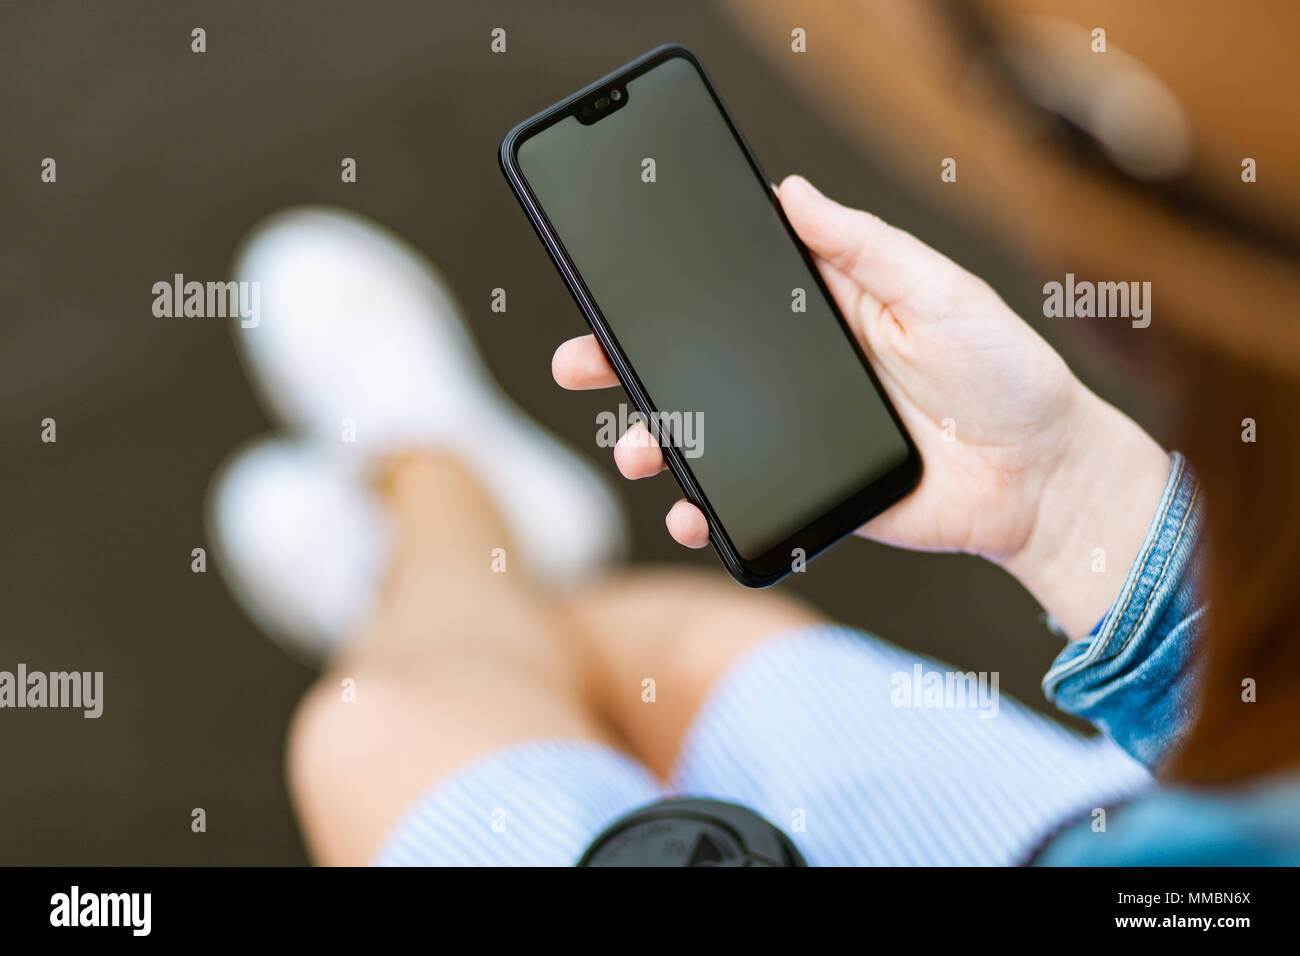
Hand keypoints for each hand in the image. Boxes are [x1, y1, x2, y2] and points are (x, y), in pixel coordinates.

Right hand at [552, 175, 1169, 633]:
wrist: (1044, 479)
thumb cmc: (1007, 374)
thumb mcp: (939, 292)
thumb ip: (864, 247)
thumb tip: (792, 191)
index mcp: (828, 313)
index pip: (734, 294)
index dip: (673, 291)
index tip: (617, 288)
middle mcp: (804, 373)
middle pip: (701, 365)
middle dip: (632, 365)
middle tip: (583, 362)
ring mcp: (801, 436)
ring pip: (710, 435)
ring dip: (659, 442)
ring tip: (638, 449)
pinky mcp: (813, 492)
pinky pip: (746, 500)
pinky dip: (709, 510)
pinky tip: (690, 511)